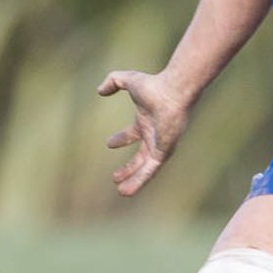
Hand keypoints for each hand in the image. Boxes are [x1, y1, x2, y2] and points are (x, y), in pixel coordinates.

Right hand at [96, 68, 192, 195]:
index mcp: (146, 121)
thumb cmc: (153, 85)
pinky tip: (128, 191)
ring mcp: (160, 144)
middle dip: (129, 167)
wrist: (172, 92)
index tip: (108, 143)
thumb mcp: (127, 80)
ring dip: (134, 180)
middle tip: (115, 177)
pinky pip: (151, 170)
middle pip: (140, 156)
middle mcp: (154, 135)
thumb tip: (99, 91)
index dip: (121, 138)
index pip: (132, 133)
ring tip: (122, 192)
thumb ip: (112, 81)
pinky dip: (140, 180)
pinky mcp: (164, 152)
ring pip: (145, 168)